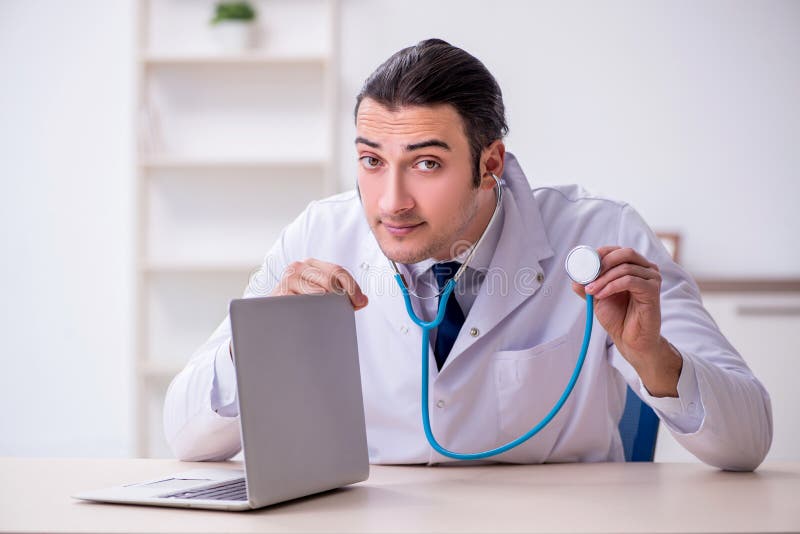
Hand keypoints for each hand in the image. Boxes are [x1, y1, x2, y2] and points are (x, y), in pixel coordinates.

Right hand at [271, 258, 368, 310]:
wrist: (271, 317)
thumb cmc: (299, 306)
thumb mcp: (321, 297)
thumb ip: (343, 297)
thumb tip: (364, 300)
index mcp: (312, 265)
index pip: (338, 271)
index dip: (352, 287)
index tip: (359, 302)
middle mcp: (299, 267)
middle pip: (330, 279)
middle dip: (343, 296)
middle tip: (349, 310)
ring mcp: (288, 278)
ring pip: (318, 291)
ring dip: (329, 305)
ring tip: (333, 315)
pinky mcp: (279, 293)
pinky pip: (303, 302)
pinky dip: (312, 310)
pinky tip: (316, 316)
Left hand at [571, 246, 680, 395]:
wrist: (630, 340)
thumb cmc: (618, 317)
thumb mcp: (598, 297)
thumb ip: (587, 284)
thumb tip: (575, 276)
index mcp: (634, 267)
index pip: (618, 250)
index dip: (600, 253)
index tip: (584, 265)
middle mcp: (646, 269)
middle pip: (625, 253)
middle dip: (602, 263)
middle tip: (587, 276)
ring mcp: (652, 279)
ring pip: (625, 268)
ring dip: (603, 279)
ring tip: (591, 291)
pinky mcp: (653, 291)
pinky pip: (630, 281)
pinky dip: (611, 286)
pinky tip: (601, 295)